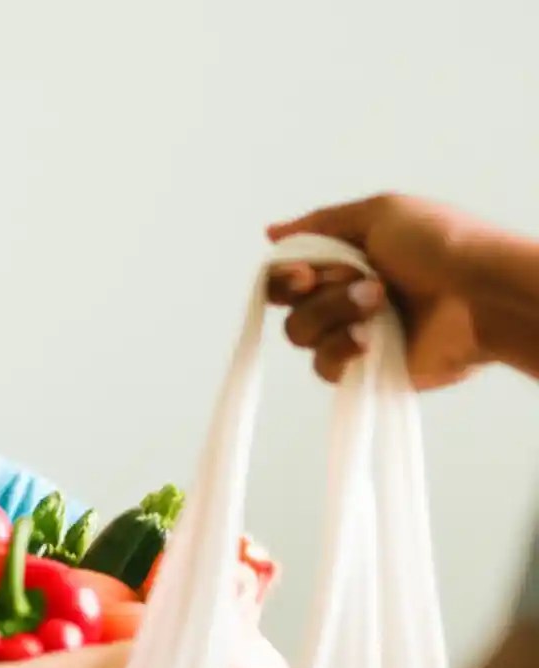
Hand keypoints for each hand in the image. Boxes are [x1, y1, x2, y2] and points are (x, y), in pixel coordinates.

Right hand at [266, 193, 492, 388]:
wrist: (482, 294)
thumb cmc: (441, 244)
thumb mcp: (379, 212)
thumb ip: (320, 223)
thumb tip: (271, 233)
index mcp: (344, 259)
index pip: (286, 272)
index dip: (284, 274)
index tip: (305, 273)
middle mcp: (342, 296)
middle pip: (286, 303)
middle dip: (312, 290)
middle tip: (349, 279)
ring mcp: (353, 333)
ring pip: (301, 332)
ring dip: (336, 311)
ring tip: (381, 301)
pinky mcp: (365, 369)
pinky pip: (324, 366)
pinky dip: (342, 349)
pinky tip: (370, 339)